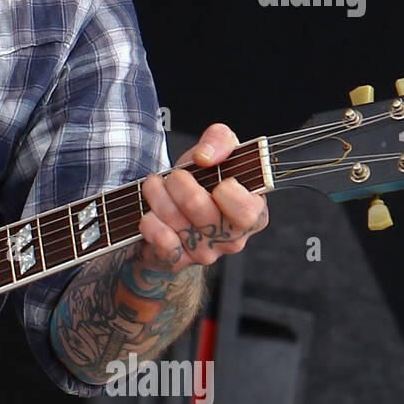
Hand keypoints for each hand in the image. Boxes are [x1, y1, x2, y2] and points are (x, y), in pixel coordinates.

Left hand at [136, 123, 268, 273]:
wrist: (171, 214)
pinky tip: (150, 213)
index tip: (216, 180)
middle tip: (173, 176)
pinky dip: (150, 223)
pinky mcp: (178, 262)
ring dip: (158, 196)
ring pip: (175, 221)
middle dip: (178, 183)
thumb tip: (206, 156)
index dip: (227, 192)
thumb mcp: (214, 154)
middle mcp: (232, 238)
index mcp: (253, 213)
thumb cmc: (199, 184)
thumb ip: (220, 141)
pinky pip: (163, 243)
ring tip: (155, 186)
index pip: (247, 211)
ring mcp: (205, 253)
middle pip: (201, 209)